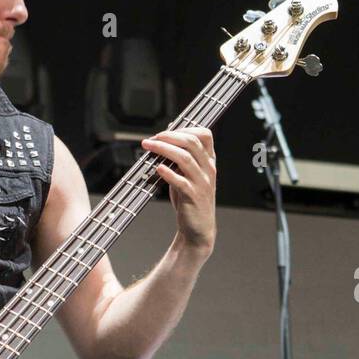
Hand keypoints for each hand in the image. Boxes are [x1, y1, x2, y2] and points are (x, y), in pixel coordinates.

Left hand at [141, 126, 216, 257]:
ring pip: (185, 158)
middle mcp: (208, 169)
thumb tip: (163, 140)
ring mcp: (202, 183)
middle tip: (151, 139)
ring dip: (164, 150)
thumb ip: (180, 159)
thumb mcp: (188, 176)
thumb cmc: (190, 200)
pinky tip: (157, 169)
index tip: (165, 132)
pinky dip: (168, 173)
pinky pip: (181, 181)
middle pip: (191, 142)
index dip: (184, 128)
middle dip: (169, 136)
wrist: (198, 229)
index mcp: (209, 162)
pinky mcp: (193, 197)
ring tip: (149, 148)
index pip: (204, 134)